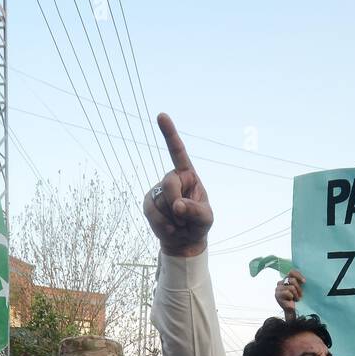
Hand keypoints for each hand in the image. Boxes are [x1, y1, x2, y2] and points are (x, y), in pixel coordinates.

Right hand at [142, 113, 212, 256]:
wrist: (184, 240)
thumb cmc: (198, 224)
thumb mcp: (205, 218)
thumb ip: (195, 211)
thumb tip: (177, 206)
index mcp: (188, 175)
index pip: (178, 152)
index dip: (169, 134)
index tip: (161, 115)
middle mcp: (172, 178)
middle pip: (169, 183)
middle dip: (177, 203)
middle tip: (184, 218)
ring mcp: (158, 190)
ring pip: (160, 201)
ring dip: (172, 217)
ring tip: (179, 223)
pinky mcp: (149, 202)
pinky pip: (150, 211)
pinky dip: (161, 223)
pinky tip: (169, 227)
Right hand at [275, 269, 303, 318]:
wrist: (292, 310)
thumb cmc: (296, 298)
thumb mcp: (299, 288)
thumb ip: (299, 282)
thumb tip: (304, 279)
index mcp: (286, 279)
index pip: (292, 272)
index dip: (298, 275)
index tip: (304, 282)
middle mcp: (281, 282)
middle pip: (292, 280)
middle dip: (299, 288)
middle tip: (300, 295)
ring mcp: (278, 288)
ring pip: (291, 287)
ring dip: (296, 294)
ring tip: (296, 299)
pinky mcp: (277, 294)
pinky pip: (287, 292)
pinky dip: (292, 297)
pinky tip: (291, 300)